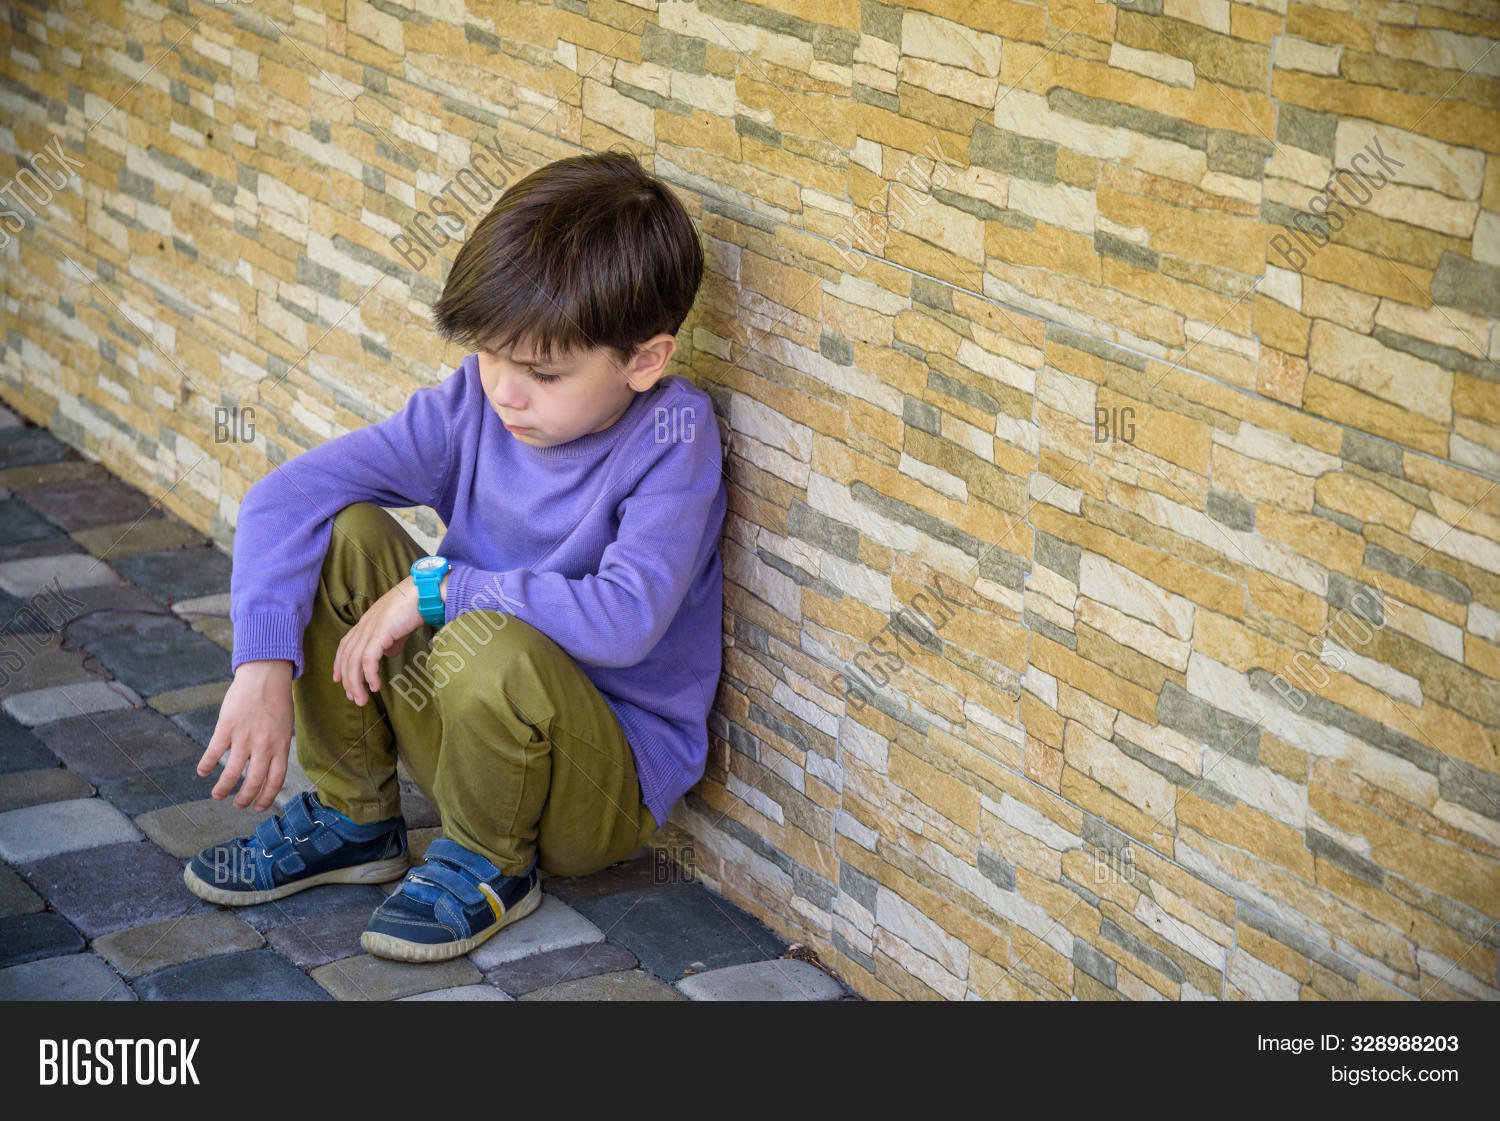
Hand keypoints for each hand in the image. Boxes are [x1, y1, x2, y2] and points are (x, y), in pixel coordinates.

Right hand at [197, 660, 294, 810]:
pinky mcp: (227, 727)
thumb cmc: (276, 701)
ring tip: (218, 794)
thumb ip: (275, 748)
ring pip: (232, 772)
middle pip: (254, 781)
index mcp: (280, 746)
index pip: (275, 780)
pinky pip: (214, 752)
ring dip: (223, 787)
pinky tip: (203, 772)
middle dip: (244, 798)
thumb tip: (264, 769)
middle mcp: (264, 745)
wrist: (265, 675)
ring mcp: (245, 737)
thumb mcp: (283, 727)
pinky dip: (206, 765)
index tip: (258, 807)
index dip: (266, 797)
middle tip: (237, 804)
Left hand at [332, 575, 426, 705]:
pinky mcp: (380, 633)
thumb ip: (392, 641)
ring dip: (356, 683)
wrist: (423, 592)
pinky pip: (369, 659)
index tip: (340, 680)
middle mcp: (363, 626)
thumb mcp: (399, 627)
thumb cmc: (414, 606)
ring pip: (354, 661)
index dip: (340, 664)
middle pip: (347, 657)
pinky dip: (369, 675)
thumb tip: (389, 654)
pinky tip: (375, 686)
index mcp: (366, 623)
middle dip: (348, 680)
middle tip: (353, 698)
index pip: (345, 646)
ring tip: (362, 699)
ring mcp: (370, 629)